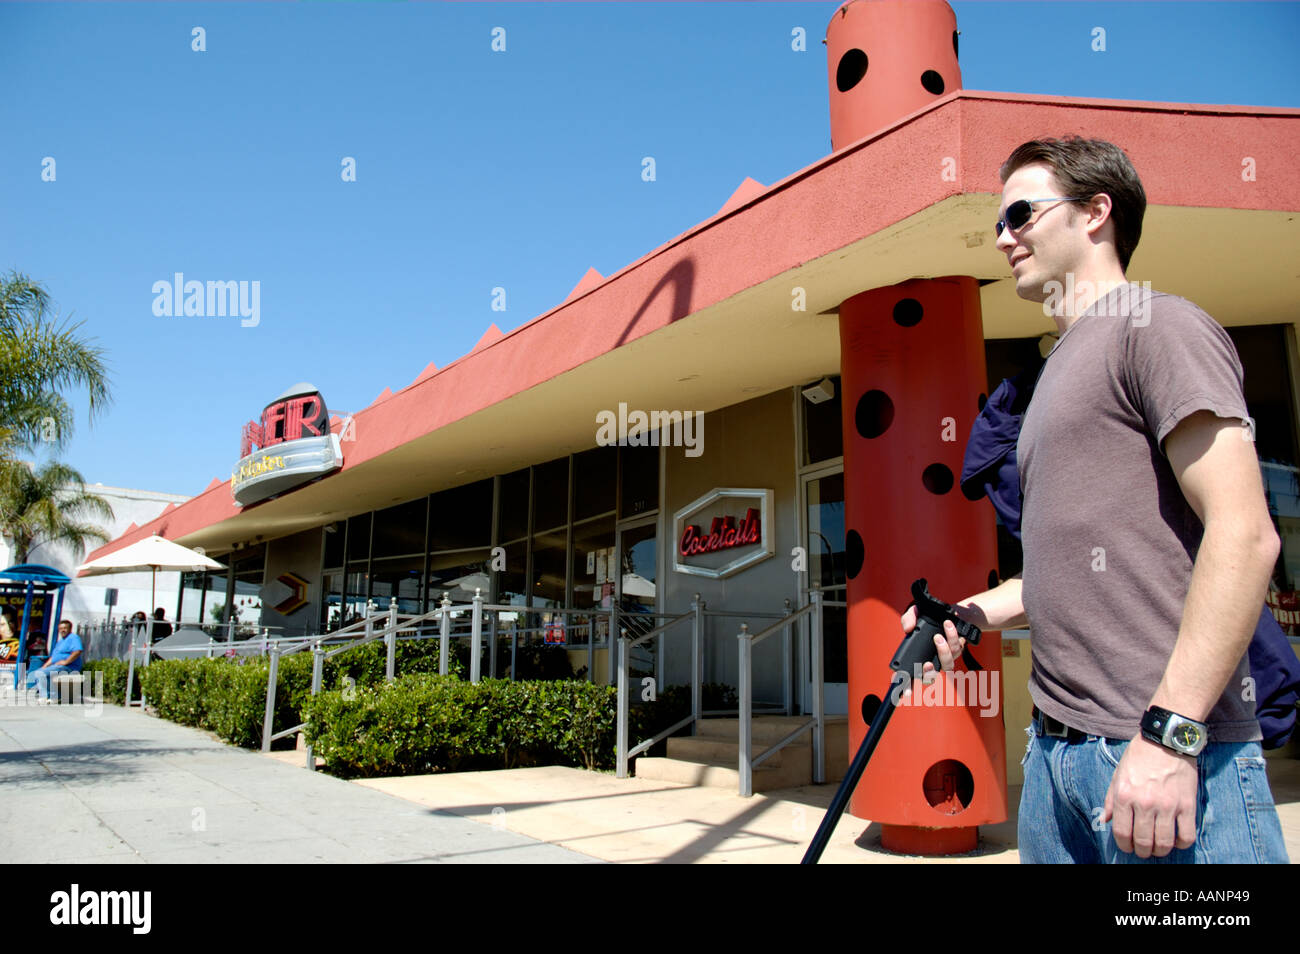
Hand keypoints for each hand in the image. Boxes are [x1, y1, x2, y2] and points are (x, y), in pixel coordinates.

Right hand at [897, 605, 964, 698]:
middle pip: (929, 677)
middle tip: (927, 664)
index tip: (906, 692)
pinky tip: (948, 626)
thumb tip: (908, 629)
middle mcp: (931, 660)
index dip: (906, 686)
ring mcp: (945, 657)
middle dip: (928, 674)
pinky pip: (957, 649)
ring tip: (938, 637)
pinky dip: (953, 637)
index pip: (909, 676)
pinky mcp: (958, 651)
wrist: (952, 611)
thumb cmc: (929, 616)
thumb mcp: (915, 612)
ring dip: (943, 652)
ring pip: (947, 664)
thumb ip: (908, 618)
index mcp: (917, 656)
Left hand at [1102, 734, 1197, 857]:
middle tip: (1143, 851)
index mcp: (1124, 796)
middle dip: (1142, 851)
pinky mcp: (1187, 805)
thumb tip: (1104, 820)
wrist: (1166, 740)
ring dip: (1160, 851)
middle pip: (1143, 842)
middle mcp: (1144, 803)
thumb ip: (1110, 799)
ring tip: (1159, 848)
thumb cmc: (1139, 756)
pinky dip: (1182, 844)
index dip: (1124, 846)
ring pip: (1164, 843)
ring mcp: (1167, 805)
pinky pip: (1186, 835)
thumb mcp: (1118, 774)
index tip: (1127, 847)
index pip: (1122, 833)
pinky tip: (1177, 840)